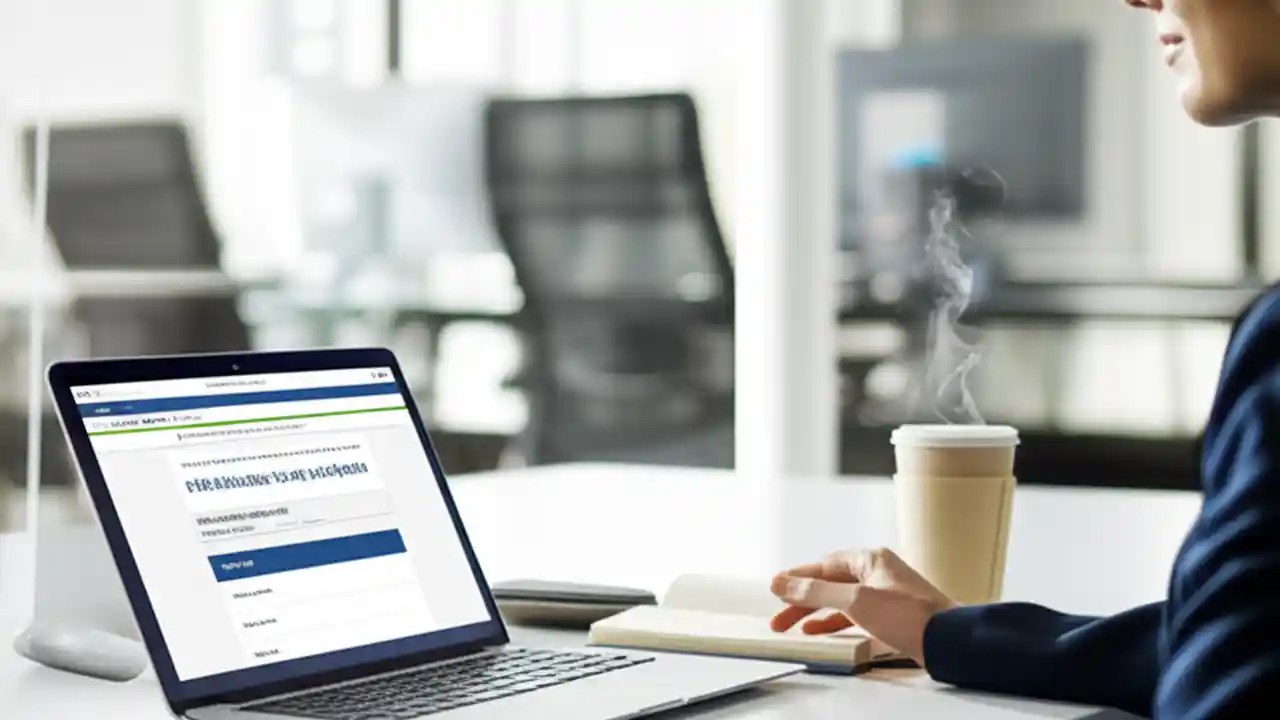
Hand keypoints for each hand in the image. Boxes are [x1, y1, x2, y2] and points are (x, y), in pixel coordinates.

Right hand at [769, 547, 954, 667]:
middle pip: (829, 583)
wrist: (950, 640)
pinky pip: (853, 614)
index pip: (823, 565)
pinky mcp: (890, 616)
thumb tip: (782, 582)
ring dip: (814, 612)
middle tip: (778, 619)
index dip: (796, 578)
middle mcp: (876, 573)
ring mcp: (884, 594)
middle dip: (801, 600)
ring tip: (791, 627)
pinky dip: (833, 621)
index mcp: (870, 559)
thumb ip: (816, 591)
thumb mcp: (856, 601)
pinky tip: (820, 630)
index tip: (775, 589)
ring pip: (839, 600)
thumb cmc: (910, 617)